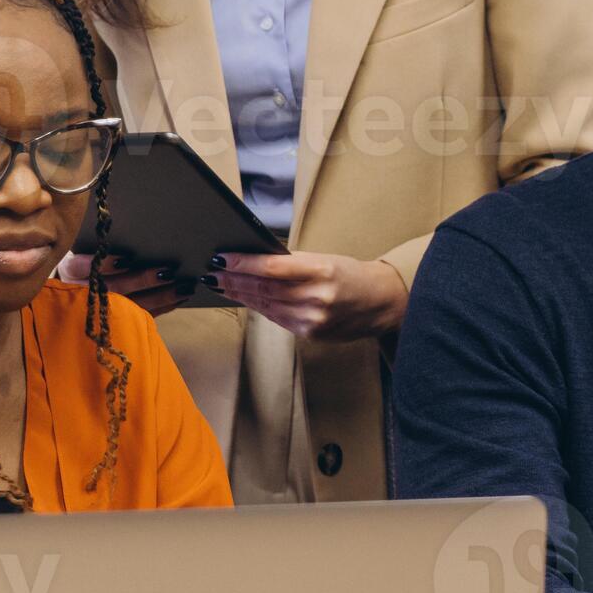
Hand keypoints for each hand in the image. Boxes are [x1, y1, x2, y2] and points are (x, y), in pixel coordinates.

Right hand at [56, 249, 184, 317]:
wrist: (73, 290)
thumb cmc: (87, 258)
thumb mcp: (86, 246)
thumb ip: (106, 241)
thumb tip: (140, 228)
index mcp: (70, 270)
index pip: (84, 267)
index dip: (106, 264)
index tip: (127, 259)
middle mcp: (82, 292)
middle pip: (114, 288)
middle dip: (143, 280)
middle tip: (168, 272)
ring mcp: (99, 310)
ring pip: (131, 306)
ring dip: (160, 296)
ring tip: (183, 286)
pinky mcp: (116, 321)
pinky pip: (141, 315)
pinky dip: (162, 307)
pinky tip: (179, 297)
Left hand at [211, 251, 406, 342]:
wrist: (381, 302)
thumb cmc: (351, 275)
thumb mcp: (326, 259)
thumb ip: (292, 262)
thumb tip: (253, 261)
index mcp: (322, 271)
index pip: (272, 268)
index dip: (243, 264)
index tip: (222, 258)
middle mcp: (317, 298)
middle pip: (264, 288)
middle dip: (233, 280)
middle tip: (211, 272)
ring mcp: (313, 319)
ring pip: (265, 305)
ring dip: (240, 295)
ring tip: (220, 285)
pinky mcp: (310, 334)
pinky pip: (276, 319)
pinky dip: (258, 307)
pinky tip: (245, 299)